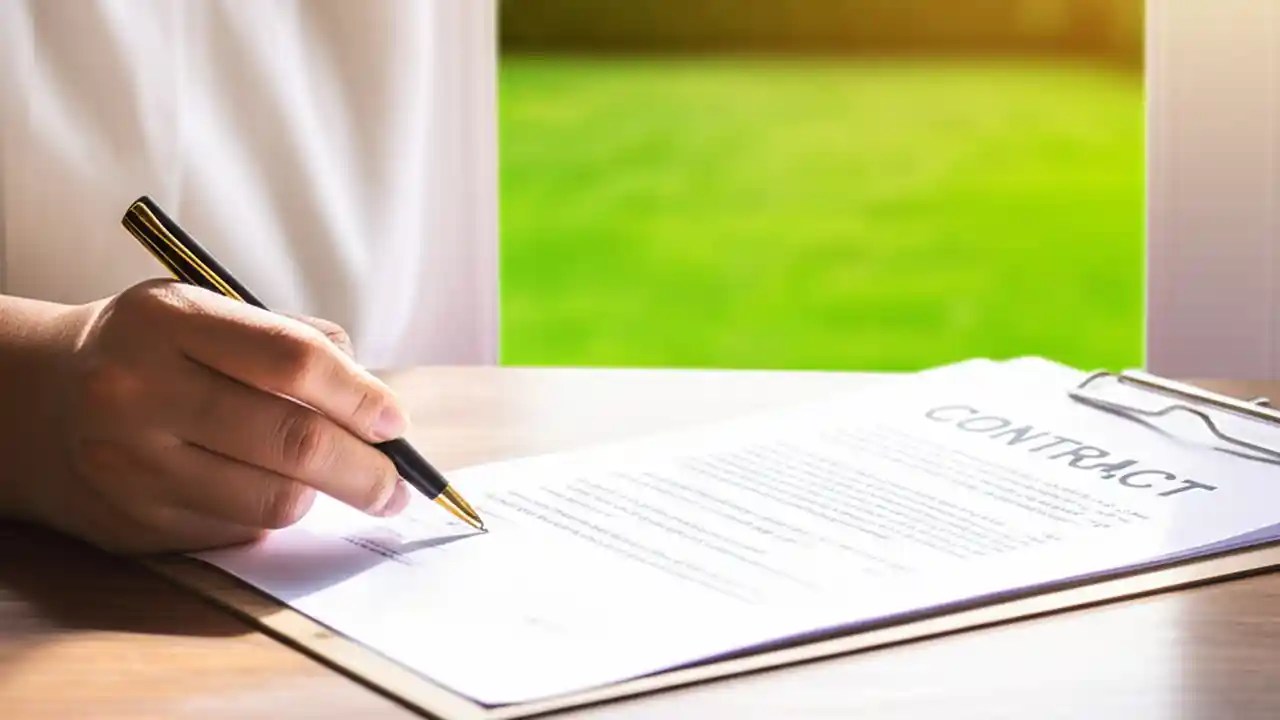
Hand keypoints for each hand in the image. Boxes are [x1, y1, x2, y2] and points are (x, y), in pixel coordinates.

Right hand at [25, 280, 410, 552]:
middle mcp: (140, 390)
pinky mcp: (132, 522)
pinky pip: (238, 530)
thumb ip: (297, 344)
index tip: (395, 423)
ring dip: (321, 495)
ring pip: (273, 500)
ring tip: (331, 481)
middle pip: (293, 440)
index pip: (293, 360)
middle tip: (398, 485)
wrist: (39, 401)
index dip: (360, 396)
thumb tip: (379, 410)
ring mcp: (131, 464)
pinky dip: (269, 514)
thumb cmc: (158, 350)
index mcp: (168, 320)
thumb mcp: (211, 312)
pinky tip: (259, 489)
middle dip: (366, 470)